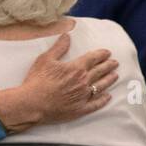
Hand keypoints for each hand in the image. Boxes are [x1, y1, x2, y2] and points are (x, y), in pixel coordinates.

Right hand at [0, 33, 117, 131]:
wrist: (30, 104)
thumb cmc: (36, 81)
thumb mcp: (45, 60)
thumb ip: (58, 48)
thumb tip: (67, 36)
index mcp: (76, 68)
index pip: (93, 58)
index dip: (101, 54)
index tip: (107, 52)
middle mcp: (83, 82)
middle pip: (100, 71)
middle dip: (109, 66)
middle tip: (115, 63)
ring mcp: (83, 96)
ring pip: (101, 86)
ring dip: (109, 80)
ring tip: (115, 76)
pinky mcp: (80, 109)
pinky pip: (96, 104)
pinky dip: (104, 100)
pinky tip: (108, 96)